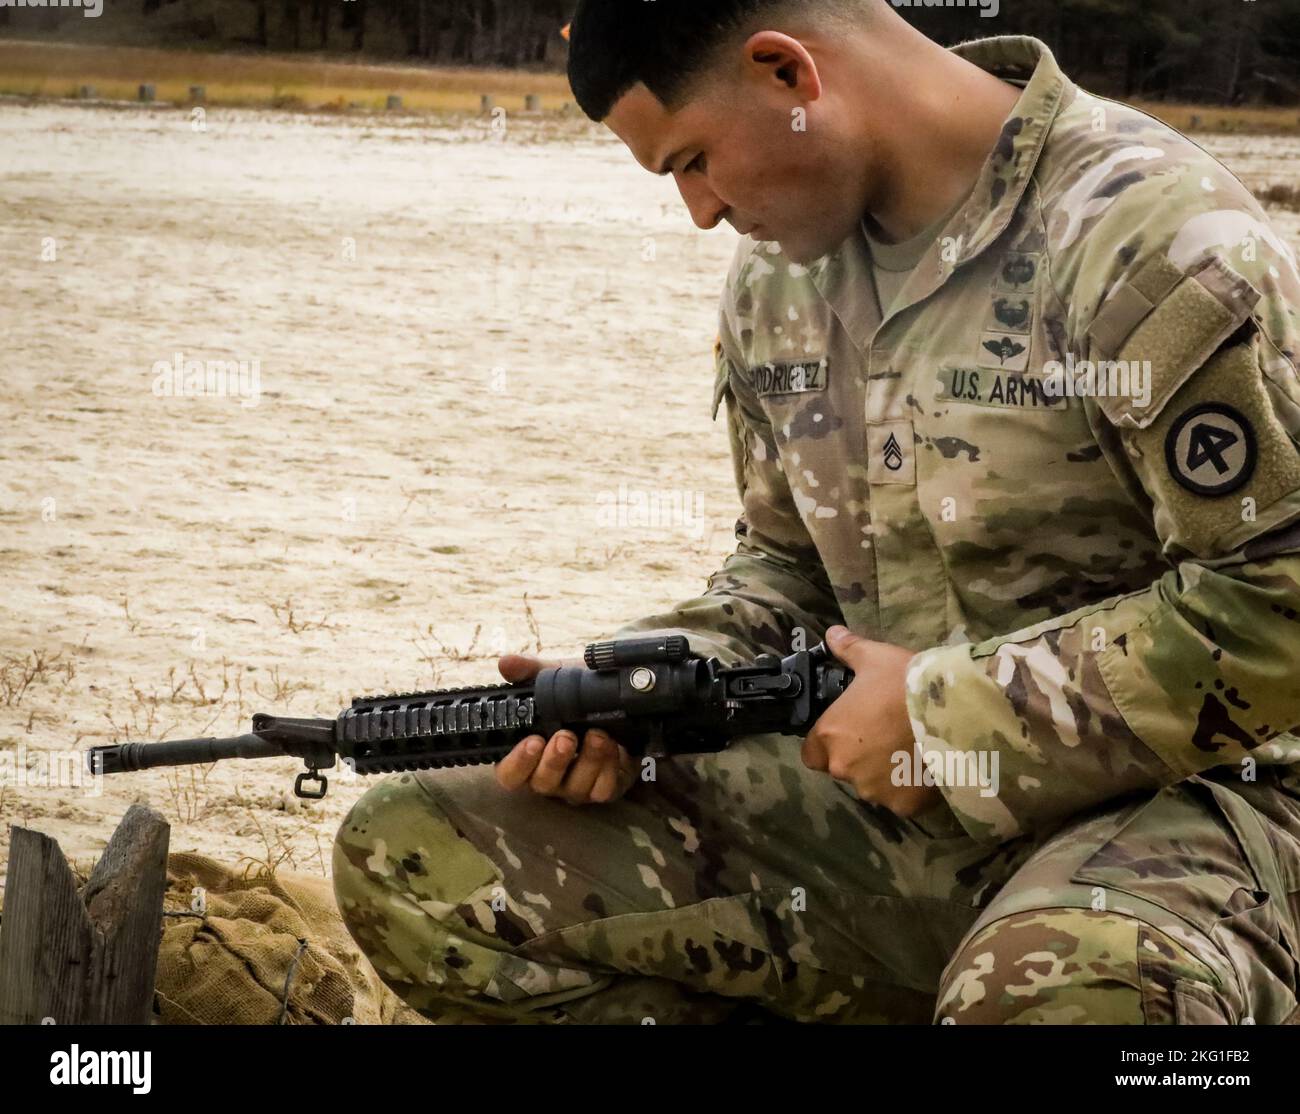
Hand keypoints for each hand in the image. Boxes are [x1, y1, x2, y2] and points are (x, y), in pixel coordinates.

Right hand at [493, 652, 636, 804]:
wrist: (618, 699)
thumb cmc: (577, 696)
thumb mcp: (554, 678)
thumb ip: (529, 671)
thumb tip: (506, 663)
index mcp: (528, 755)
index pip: (509, 774)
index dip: (517, 762)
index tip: (532, 740)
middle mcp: (549, 775)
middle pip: (542, 783)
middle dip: (554, 761)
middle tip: (566, 736)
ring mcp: (576, 785)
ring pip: (575, 788)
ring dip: (588, 761)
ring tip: (598, 735)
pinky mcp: (604, 788)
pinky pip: (602, 790)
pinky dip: (609, 769)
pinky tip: (615, 747)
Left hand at [801, 626, 940, 817]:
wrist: (953, 713)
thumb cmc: (905, 683)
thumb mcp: (874, 658)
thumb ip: (848, 649)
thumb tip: (831, 634)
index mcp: (830, 735)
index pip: (812, 752)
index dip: (827, 743)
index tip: (848, 731)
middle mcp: (845, 768)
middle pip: (844, 769)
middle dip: (860, 757)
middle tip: (886, 736)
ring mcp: (875, 791)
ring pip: (873, 787)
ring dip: (884, 774)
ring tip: (909, 750)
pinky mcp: (904, 807)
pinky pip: (902, 800)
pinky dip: (910, 788)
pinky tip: (925, 767)